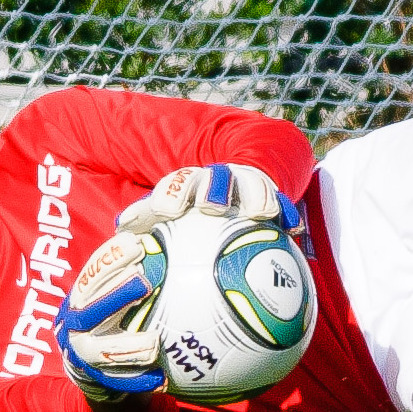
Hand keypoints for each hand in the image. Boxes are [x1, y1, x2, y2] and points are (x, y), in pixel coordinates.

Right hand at [53, 232, 164, 401]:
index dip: (110, 258)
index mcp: (84, 293)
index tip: (137, 243)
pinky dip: (137, 380)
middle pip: (89, 307)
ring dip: (126, 345)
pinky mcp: (94, 379)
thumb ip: (146, 257)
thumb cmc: (124, 311)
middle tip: (146, 282)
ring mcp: (82, 351)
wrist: (100, 362)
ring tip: (155, 342)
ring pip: (99, 350)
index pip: (93, 272)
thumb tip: (172, 218)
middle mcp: (76, 320)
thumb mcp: (130, 281)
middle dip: (115, 293)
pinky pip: (116, 382)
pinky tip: (164, 378)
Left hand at [117, 163, 301, 233]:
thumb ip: (147, 221)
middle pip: (213, 179)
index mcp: (188, 184)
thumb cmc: (190, 211)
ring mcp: (245, 185)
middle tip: (209, 205)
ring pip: (251, 185)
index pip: (176, 185)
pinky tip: (292, 226)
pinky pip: (281, 203)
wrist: (234, 186)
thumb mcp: (167, 213)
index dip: (171, 194)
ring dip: (255, 195)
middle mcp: (217, 181)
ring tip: (260, 211)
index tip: (167, 210)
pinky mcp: (270, 196)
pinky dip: (286, 212)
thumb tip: (120, 232)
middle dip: (212, 188)